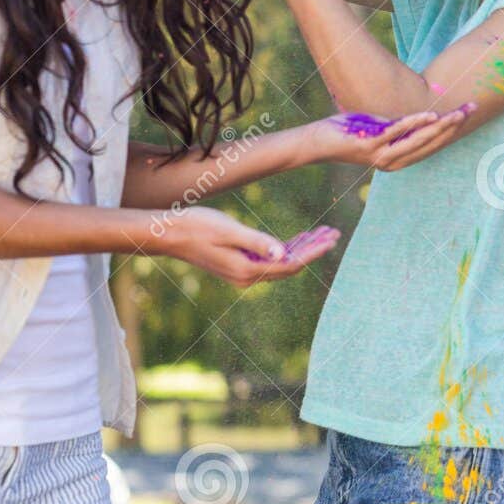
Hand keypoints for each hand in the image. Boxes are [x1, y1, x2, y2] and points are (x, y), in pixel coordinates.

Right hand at [153, 207, 337, 288]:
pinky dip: (286, 249)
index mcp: (247, 269)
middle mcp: (247, 276)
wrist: (169, 233)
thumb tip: (283, 254)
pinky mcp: (238, 265)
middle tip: (334, 232)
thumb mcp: (230, 231)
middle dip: (314, 249)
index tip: (332, 239)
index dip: (314, 252)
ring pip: (282, 262)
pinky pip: (270, 260)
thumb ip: (257, 242)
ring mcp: (242, 273)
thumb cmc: (198, 227)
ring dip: (303, 247)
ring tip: (323, 233)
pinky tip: (299, 238)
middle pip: (290, 265)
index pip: (290, 264)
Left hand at [311, 107, 474, 170]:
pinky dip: (415, 122)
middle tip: (472, 108)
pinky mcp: (370, 145)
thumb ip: (398, 127)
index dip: (452, 128)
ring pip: (418, 139)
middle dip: (453, 124)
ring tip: (457, 112)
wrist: (317, 142)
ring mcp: (382, 155)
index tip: (469, 111)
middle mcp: (393, 161)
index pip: (432, 143)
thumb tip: (417, 115)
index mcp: (398, 159)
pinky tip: (430, 113)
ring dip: (440, 124)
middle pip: (431, 141)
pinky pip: (397, 132)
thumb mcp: (378, 129)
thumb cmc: (348, 132)